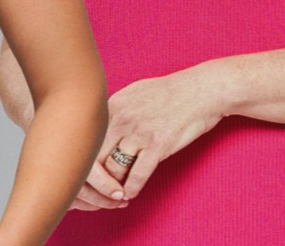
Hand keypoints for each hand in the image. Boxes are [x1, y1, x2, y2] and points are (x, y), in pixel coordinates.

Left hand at [93, 69, 223, 203]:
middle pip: (94, 157)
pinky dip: (131, 189)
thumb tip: (100, 128)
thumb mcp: (132, 94)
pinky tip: (130, 194)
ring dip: (113, 186)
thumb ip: (114, 112)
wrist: (201, 90)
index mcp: (111, 106)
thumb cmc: (168, 92)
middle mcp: (121, 119)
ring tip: (114, 195)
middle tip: (97, 191)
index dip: (84, 160)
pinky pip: (137, 175)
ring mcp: (139, 133)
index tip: (87, 172)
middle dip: (94, 179)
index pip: (86, 139)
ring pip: (114, 169)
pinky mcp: (159, 145)